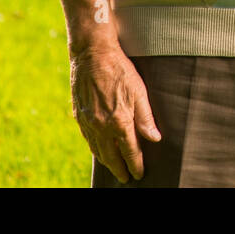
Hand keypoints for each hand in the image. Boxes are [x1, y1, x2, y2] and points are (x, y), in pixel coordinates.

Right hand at [70, 43, 160, 182]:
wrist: (92, 54)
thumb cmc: (120, 70)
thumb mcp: (139, 91)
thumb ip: (146, 118)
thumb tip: (155, 138)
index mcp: (119, 121)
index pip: (130, 151)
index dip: (135, 164)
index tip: (139, 174)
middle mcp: (102, 126)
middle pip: (111, 156)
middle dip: (119, 169)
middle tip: (125, 178)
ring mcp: (88, 122)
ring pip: (97, 150)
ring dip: (106, 162)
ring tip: (113, 168)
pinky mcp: (79, 115)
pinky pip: (88, 139)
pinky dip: (95, 149)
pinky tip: (99, 150)